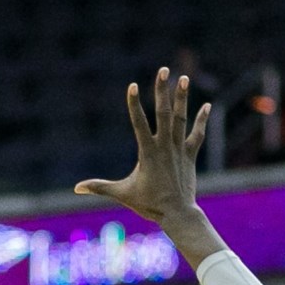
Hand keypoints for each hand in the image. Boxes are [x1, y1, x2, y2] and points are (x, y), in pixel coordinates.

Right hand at [74, 67, 211, 221]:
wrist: (177, 214)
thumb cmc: (148, 204)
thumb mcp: (122, 193)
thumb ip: (100, 187)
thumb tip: (77, 188)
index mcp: (148, 152)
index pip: (139, 123)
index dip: (134, 104)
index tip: (133, 85)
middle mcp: (165, 146)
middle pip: (163, 113)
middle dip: (162, 91)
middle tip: (163, 70)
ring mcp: (179, 149)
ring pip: (180, 119)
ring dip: (182, 98)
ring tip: (184, 78)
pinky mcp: (189, 156)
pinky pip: (197, 135)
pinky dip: (201, 120)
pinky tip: (207, 105)